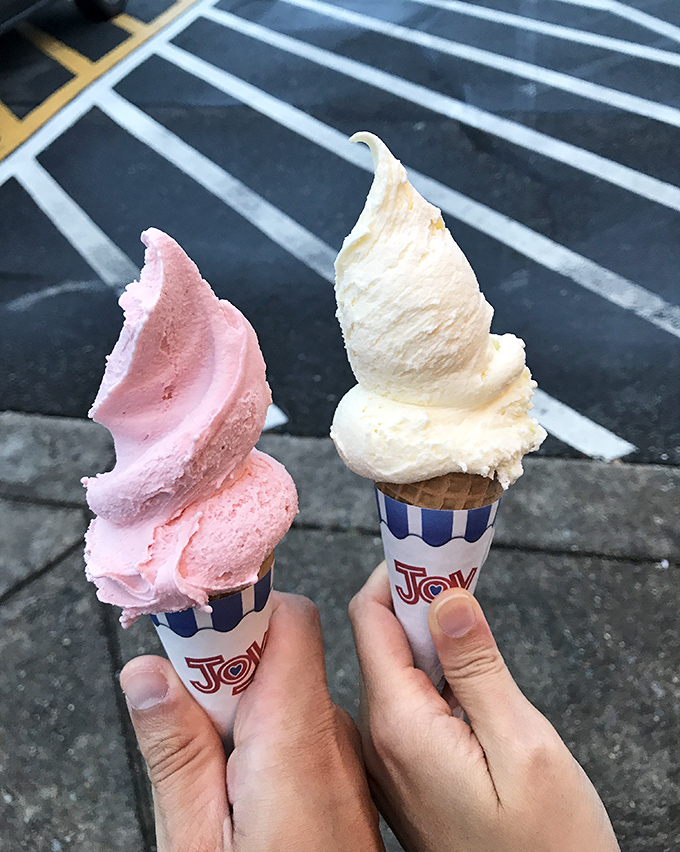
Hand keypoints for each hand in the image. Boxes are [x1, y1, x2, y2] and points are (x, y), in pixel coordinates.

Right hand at [121, 592, 384, 851]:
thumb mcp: (199, 842)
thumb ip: (176, 751)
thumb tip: (147, 672)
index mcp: (297, 737)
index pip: (290, 621)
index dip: (240, 612)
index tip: (189, 631)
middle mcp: (330, 735)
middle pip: (283, 649)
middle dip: (227, 659)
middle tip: (180, 701)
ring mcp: (339, 756)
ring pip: (288, 686)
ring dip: (242, 697)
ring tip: (205, 746)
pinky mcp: (337, 776)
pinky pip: (301, 723)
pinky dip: (264, 726)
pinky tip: (236, 769)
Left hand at [349, 562, 620, 851]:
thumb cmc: (546, 846)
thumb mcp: (522, 745)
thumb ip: (477, 666)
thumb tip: (446, 597)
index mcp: (399, 725)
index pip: (371, 619)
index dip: (399, 574)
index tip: (432, 545)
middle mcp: (381, 740)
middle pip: (380, 640)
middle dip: (416, 599)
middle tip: (458, 570)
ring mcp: (392, 761)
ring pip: (396, 671)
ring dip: (426, 635)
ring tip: (465, 610)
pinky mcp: (411, 773)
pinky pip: (409, 704)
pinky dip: (433, 673)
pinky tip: (464, 667)